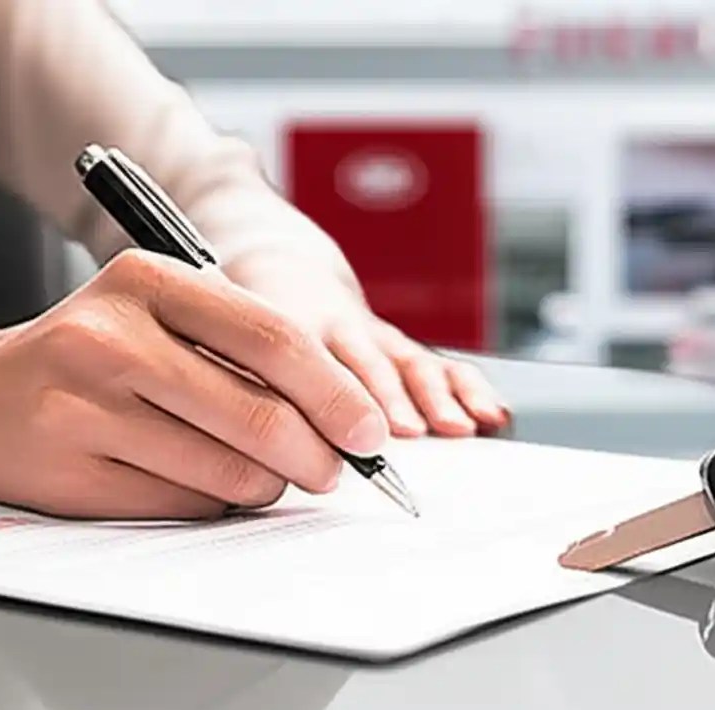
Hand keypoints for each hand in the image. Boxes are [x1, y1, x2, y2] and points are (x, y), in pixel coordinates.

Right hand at [0, 250, 388, 519]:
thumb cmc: (88, 354)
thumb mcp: (159, 315)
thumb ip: (242, 347)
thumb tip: (341, 415)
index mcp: (148, 279)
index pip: (273, 337)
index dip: (335, 391)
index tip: (370, 430)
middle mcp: (111, 337)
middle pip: (259, 413)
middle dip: (318, 454)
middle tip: (336, 469)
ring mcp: (85, 408)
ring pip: (229, 471)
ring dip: (266, 484)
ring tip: (260, 472)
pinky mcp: (72, 474)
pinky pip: (186, 505)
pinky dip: (214, 504)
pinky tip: (195, 480)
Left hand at [225, 255, 510, 438]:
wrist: (281, 269)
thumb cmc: (248, 317)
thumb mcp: (224, 336)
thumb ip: (228, 375)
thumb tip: (227, 435)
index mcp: (282, 325)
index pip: (299, 356)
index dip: (318, 393)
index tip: (333, 432)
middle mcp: (337, 330)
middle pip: (363, 363)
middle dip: (385, 399)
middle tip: (404, 434)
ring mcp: (374, 339)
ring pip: (407, 363)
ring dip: (433, 398)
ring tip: (455, 428)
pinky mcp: (399, 347)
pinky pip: (441, 366)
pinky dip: (468, 389)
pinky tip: (491, 415)